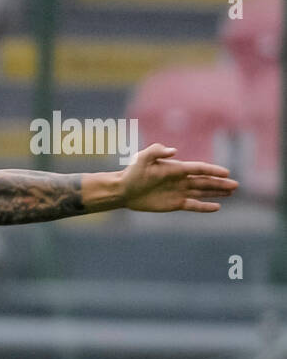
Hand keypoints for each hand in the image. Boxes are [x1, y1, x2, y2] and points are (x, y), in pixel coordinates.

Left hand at [120, 144, 237, 212]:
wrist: (123, 190)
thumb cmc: (131, 172)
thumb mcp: (142, 158)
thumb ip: (156, 151)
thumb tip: (173, 151)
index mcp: (176, 169)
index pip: (199, 169)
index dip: (213, 171)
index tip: (226, 173)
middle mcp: (181, 180)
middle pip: (205, 181)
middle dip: (220, 183)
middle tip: (236, 185)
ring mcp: (179, 192)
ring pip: (202, 192)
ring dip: (217, 192)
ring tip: (231, 191)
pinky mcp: (174, 204)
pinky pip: (193, 205)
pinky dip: (204, 207)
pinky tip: (217, 207)